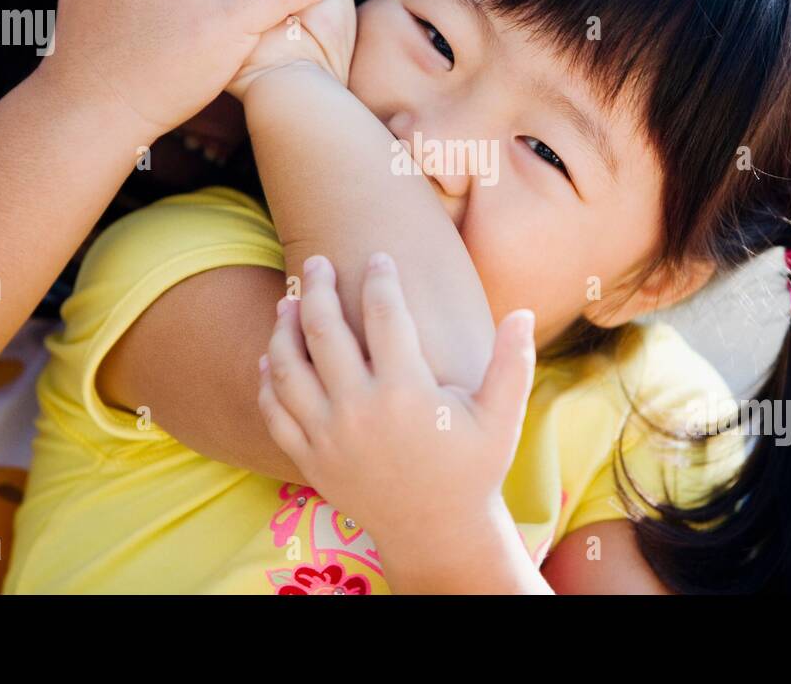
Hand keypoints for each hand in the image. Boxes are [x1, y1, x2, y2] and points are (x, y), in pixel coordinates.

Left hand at [257, 253, 536, 549]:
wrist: (436, 533)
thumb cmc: (472, 469)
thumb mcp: (502, 418)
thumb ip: (513, 363)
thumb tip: (524, 313)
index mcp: (407, 392)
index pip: (385, 314)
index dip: (380, 278)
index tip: (378, 257)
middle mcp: (359, 410)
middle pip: (323, 330)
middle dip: (318, 287)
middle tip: (318, 263)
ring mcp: (327, 436)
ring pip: (286, 367)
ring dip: (283, 327)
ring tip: (290, 302)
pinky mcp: (309, 458)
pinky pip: (274, 411)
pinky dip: (266, 379)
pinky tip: (270, 355)